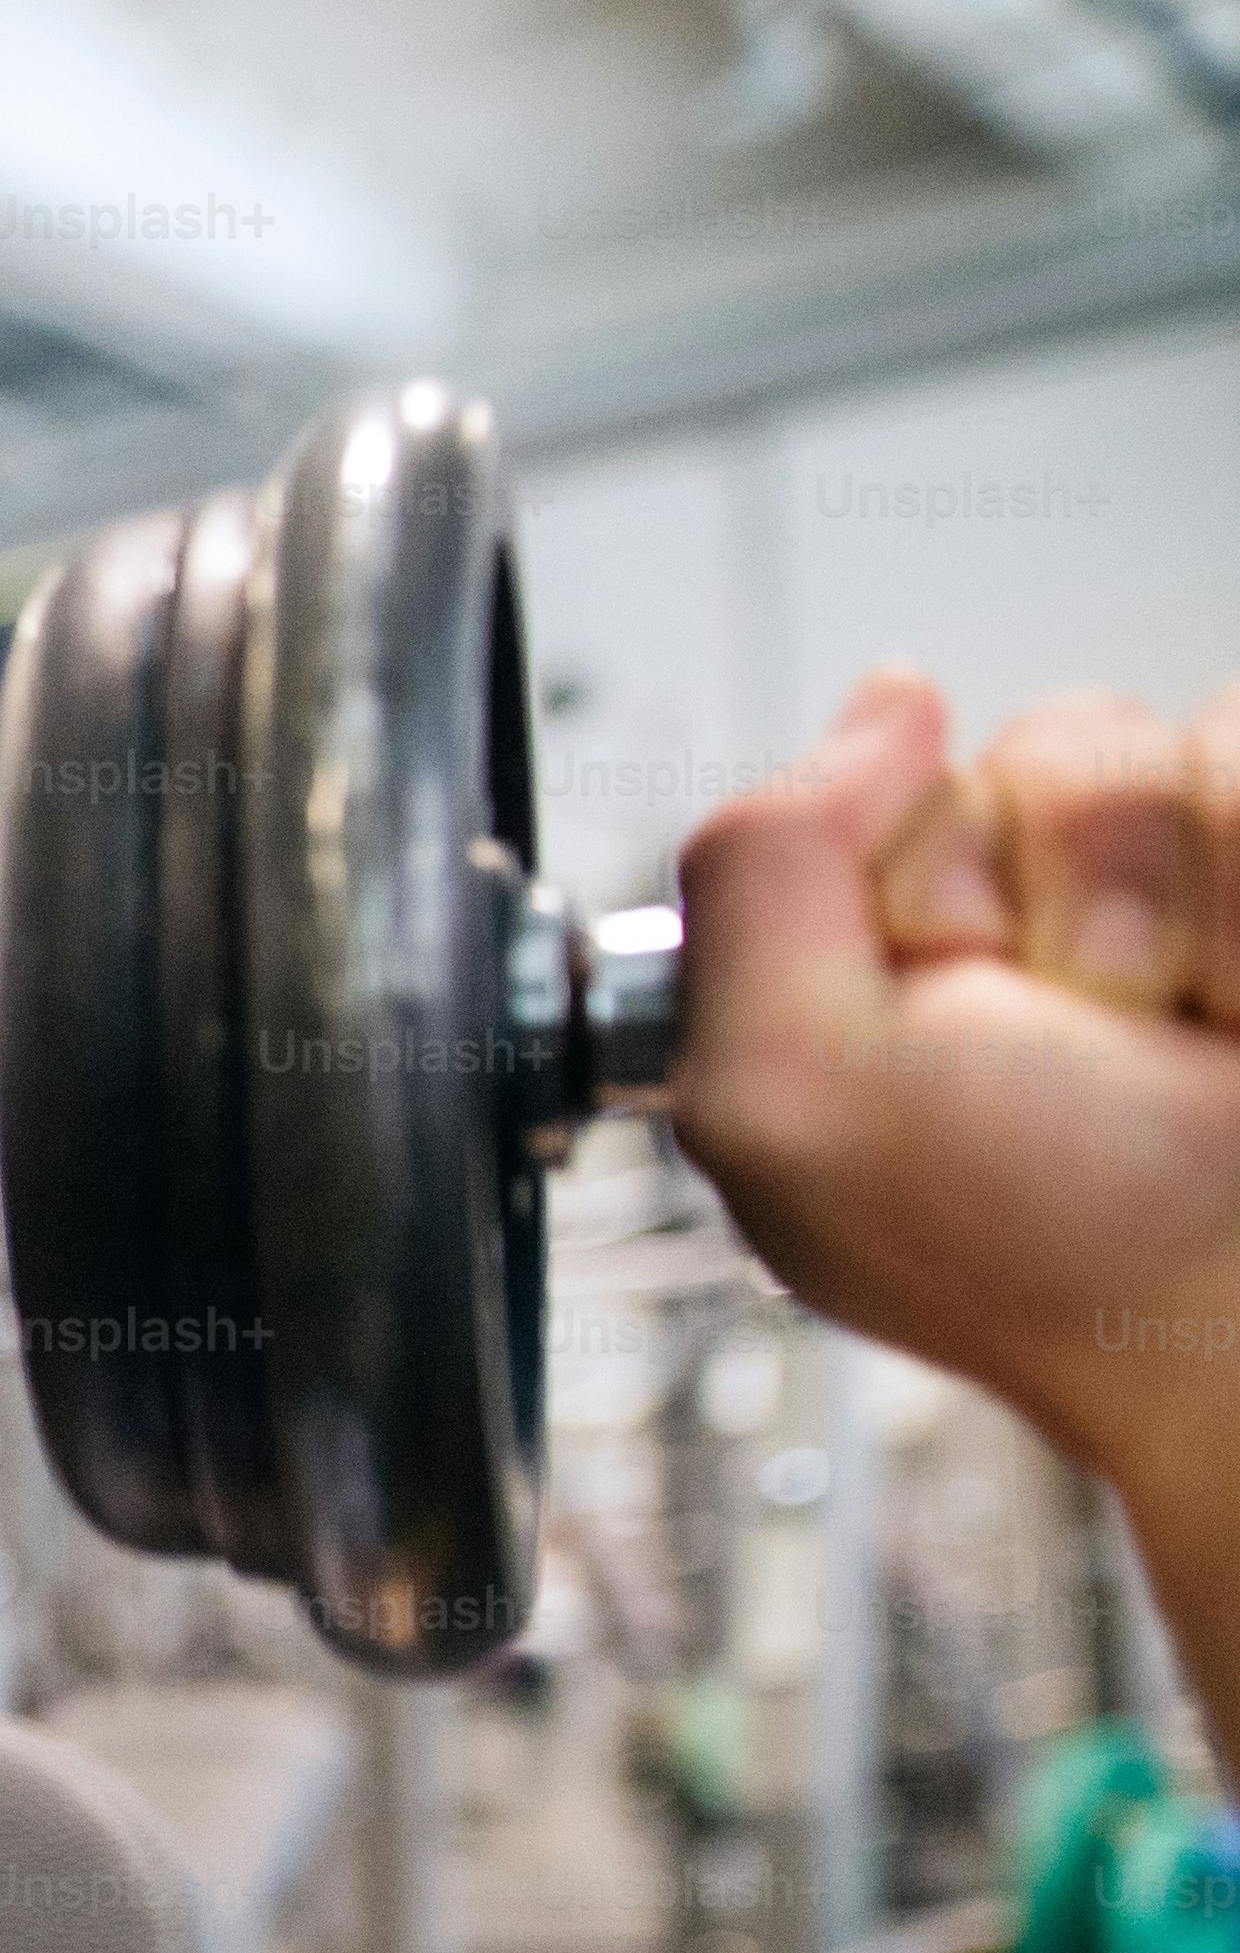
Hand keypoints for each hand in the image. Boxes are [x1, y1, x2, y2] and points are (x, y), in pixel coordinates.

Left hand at [666, 669, 1239, 1488]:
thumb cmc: (1043, 1249)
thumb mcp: (789, 1090)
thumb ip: (760, 870)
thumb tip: (883, 703)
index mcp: (865, 958)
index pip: (882, 779)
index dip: (924, 882)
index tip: (953, 996)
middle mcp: (1016, 918)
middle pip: (1038, 751)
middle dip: (1067, 894)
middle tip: (1080, 1037)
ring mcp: (1165, 898)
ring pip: (1159, 754)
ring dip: (1181, 899)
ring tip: (1176, 1033)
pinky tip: (1234, 1012)